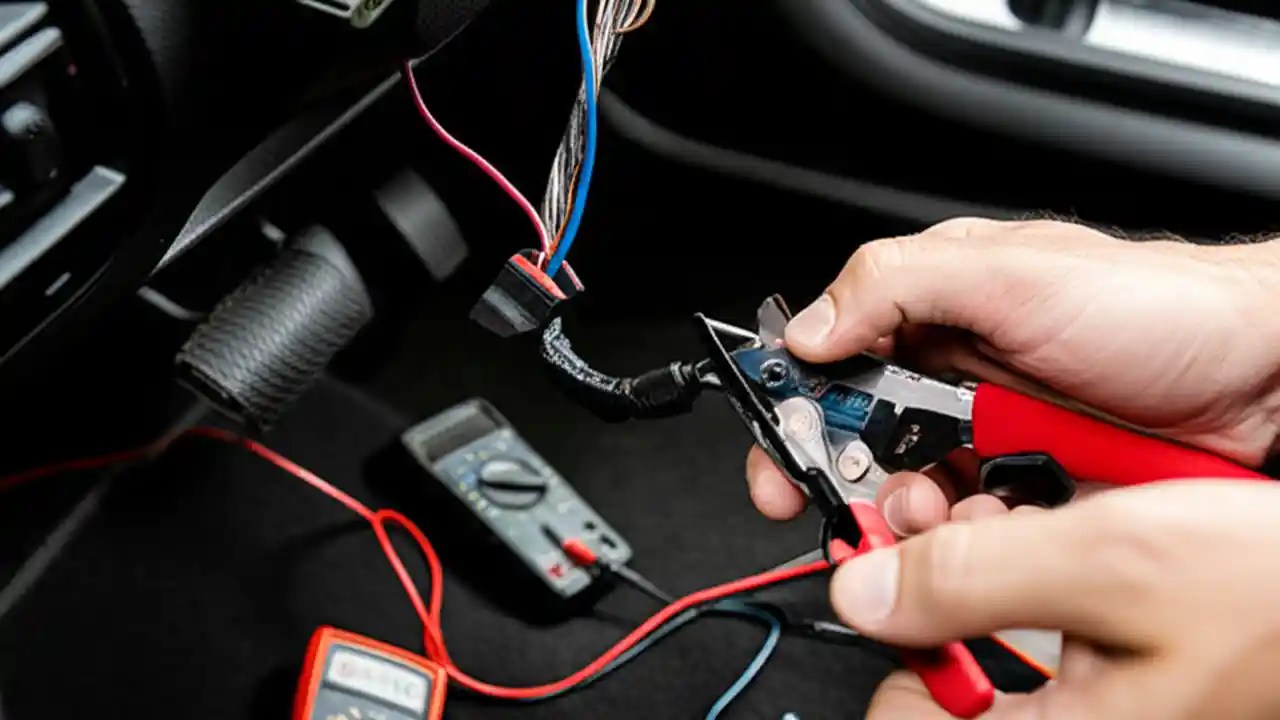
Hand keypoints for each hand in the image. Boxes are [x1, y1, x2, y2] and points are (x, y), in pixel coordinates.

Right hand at [745, 218, 1279, 530]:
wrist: (1262, 373)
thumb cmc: (1156, 305)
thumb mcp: (1012, 272)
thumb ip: (895, 286)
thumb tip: (810, 331)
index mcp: (930, 312)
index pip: (831, 363)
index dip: (796, 414)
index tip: (782, 462)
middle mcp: (953, 372)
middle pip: (864, 443)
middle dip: (857, 482)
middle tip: (868, 506)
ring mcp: (993, 431)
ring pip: (918, 494)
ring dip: (923, 514)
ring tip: (956, 507)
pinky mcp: (1033, 482)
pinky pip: (980, 524)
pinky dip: (983, 533)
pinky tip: (1009, 511)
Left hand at [847, 481, 1279, 718]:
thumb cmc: (1270, 591)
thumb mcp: (1107, 561)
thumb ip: (970, 579)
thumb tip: (865, 594)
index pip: (901, 717)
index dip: (886, 635)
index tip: (886, 571)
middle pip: (941, 670)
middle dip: (937, 585)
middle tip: (950, 526)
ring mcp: (1097, 705)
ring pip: (986, 635)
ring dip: (989, 565)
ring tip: (1022, 521)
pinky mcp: (1117, 671)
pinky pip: (1041, 626)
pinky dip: (1038, 571)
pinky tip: (1066, 537)